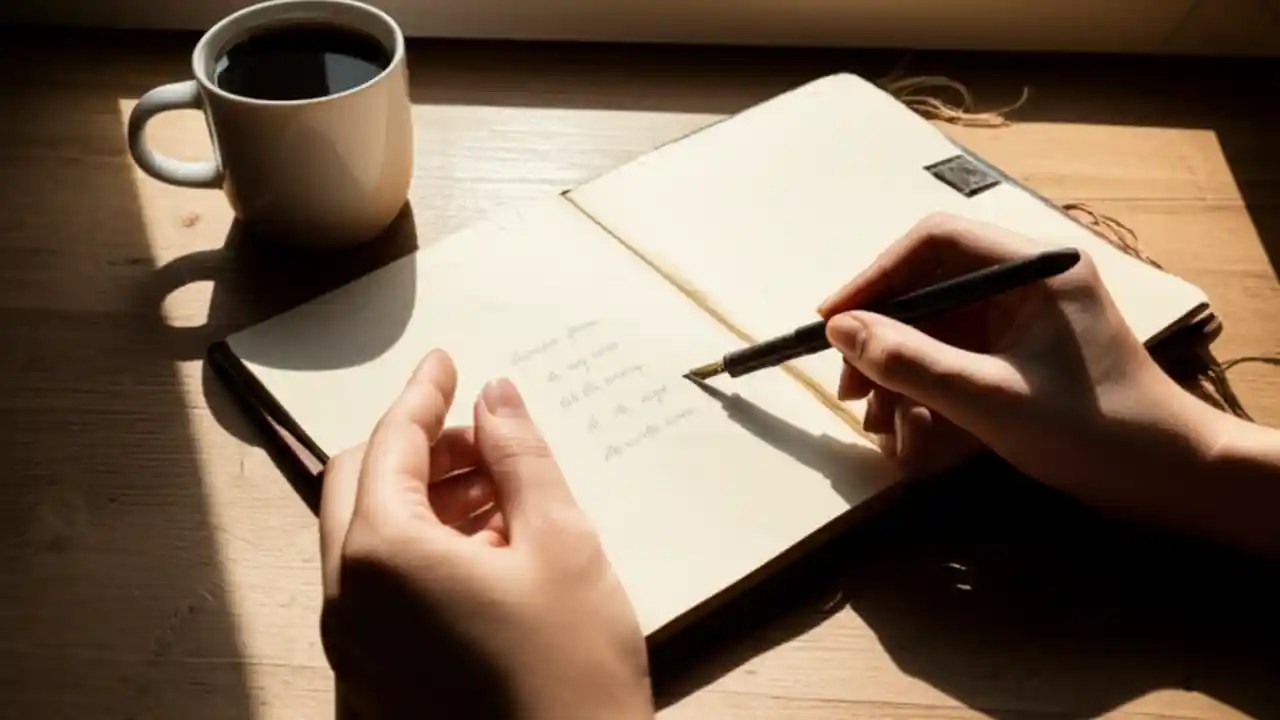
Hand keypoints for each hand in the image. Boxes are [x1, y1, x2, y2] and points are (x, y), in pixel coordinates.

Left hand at [319, 350, 651, 719]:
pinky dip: (422, 556)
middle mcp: (347, 600)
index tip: (447, 364)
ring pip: (370, 541)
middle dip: (421, 450)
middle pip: (362, 487)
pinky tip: (488, 557)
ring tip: (503, 499)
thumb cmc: (571, 677)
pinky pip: (380, 593)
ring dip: (427, 502)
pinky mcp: (372, 684)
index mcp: (384, 555)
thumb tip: (496, 399)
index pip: (390, 444)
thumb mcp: (562, 544)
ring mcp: (352, 649)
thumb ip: (520, 458)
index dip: (424, 394)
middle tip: (484, 439)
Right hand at [817, 213, 1224, 508]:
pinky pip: (955, 355)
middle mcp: (1026, 280)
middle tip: (848, 387)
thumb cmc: (1093, 430)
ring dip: (898, 369)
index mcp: (1034, 267)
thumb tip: (839, 330)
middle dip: (882, 337)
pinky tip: (907, 426)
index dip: (875, 278)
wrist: (1170, 478)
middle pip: (930, 286)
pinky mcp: (1021, 352)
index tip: (831, 321)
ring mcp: (1024, 317)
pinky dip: (926, 387)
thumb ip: (911, 362)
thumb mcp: (990, 399)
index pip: (935, 244)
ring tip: (875, 419)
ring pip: (936, 326)